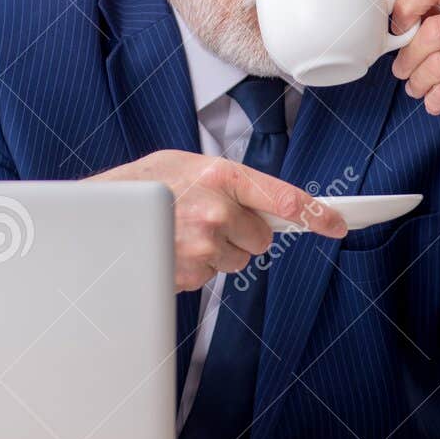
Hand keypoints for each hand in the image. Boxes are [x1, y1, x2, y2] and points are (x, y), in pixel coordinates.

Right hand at [86, 150, 346, 291]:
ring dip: (218, 249)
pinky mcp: (189, 272)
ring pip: (237, 258)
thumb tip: (269, 205)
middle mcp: (216, 210)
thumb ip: (229, 181)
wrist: (101, 214)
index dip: (317, 214)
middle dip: (243, 232)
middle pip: (261, 236)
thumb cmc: (143, 185)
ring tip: (183, 232)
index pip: (283, 198)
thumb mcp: (186, 164)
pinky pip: (212, 274)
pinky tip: (173, 247)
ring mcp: (202, 244)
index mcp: (220, 174)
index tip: (339, 224)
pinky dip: (197, 265)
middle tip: (208, 219)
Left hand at [388, 0, 439, 193]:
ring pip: (438, 63)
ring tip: (417, 88)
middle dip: (408, 55)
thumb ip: (432, 6)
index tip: (398, 27)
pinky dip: (434, 99)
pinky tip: (437, 101)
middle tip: (402, 69)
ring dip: (418, 81)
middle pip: (434, 30)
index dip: (407, 5)